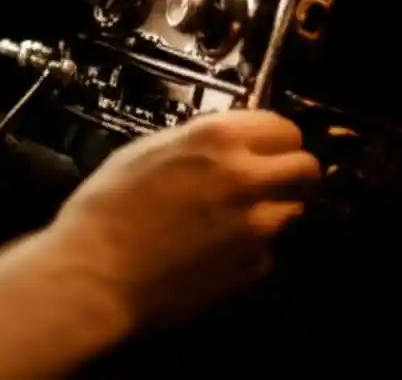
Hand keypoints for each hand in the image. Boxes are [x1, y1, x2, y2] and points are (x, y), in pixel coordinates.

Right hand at [45, 111, 320, 327]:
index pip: (284, 127)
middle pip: (306, 168)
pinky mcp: (252, 268)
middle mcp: (246, 178)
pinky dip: (252, 251)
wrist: (94, 274)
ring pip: (295, 210)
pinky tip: (217, 251)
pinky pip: (268, 252)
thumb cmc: (105, 209)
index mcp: (219, 139)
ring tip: (239, 218)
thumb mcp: (145, 151)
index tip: (268, 147)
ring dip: (275, 210)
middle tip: (272, 180)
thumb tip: (221, 142)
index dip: (276, 138)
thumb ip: (195, 142)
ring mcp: (255, 227)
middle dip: (293, 172)